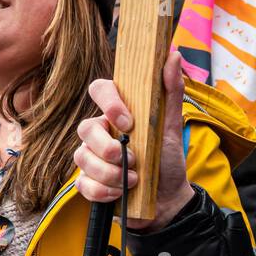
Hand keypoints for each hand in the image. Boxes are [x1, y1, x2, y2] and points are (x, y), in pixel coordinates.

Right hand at [75, 48, 193, 231]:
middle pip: (85, 128)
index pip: (99, 90)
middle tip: (132, 160)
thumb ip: (171, 91)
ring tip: (133, 180)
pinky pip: (83, 184)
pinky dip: (104, 191)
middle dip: (107, 147)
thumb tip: (173, 55)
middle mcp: (100, 131)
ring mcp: (91, 157)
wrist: (166, 200)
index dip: (109, 103)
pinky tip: (120, 193)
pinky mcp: (87, 182)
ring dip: (111, 173)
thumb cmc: (167, 160)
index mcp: (118, 112)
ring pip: (82, 158)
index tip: (129, 122)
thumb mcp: (173, 126)